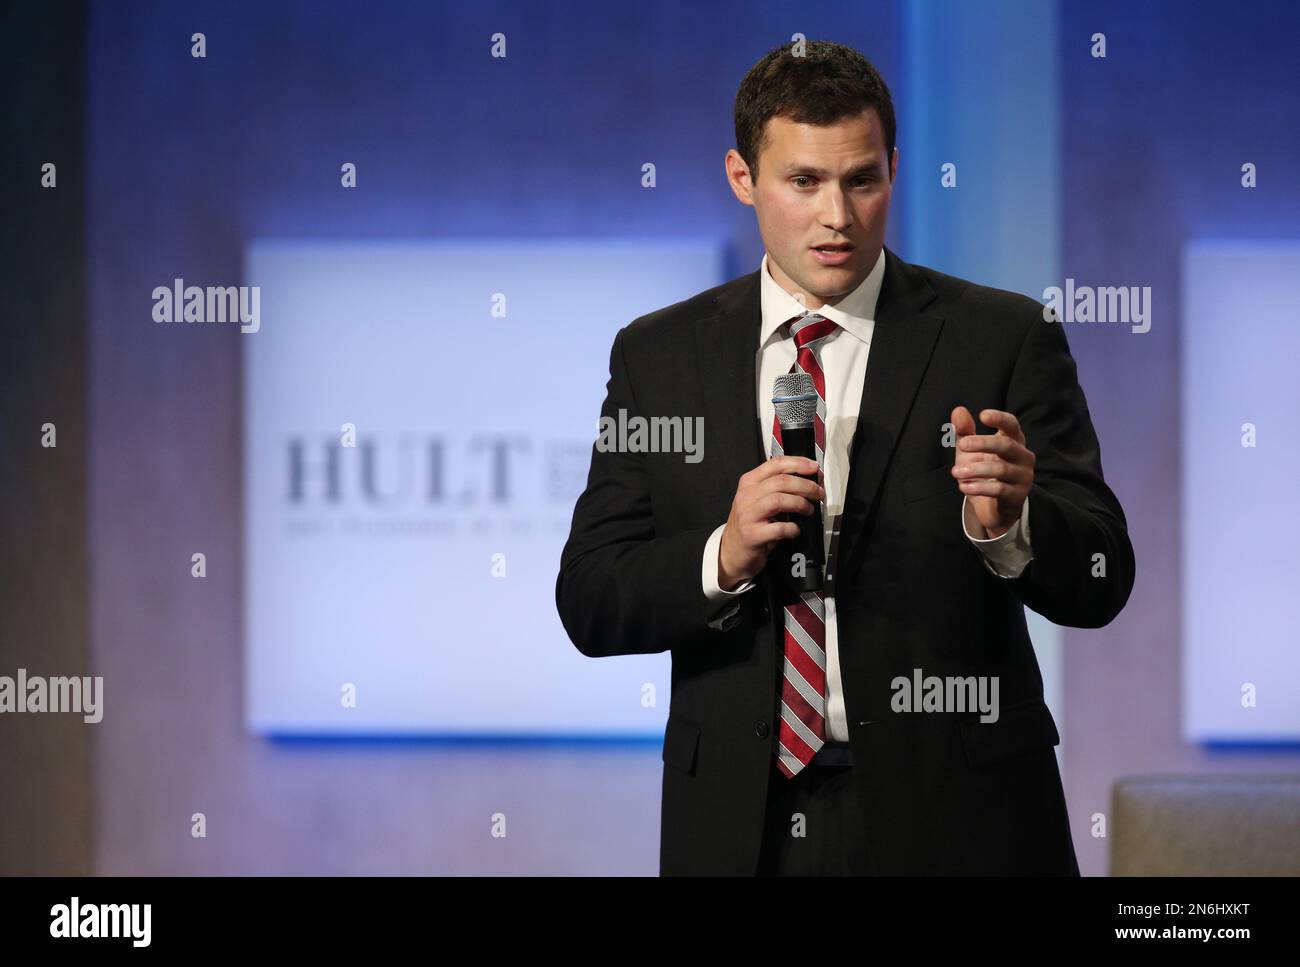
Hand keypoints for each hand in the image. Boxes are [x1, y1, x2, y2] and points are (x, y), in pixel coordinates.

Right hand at [718, 456, 824, 589]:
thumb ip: (778, 489)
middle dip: (806, 486)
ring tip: (809, 510)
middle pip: (782, 481)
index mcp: (749, 482)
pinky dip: (793, 528)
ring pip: (780, 500)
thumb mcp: (759, 500)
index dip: (799, 463)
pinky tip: (795, 530)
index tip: (814, 468)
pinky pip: (779, 528)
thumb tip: (810, 481)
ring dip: (801, 504)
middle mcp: (747, 495)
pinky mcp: (752, 534)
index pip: (776, 464)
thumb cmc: (750, 524)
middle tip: (818, 493)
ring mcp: (748, 515)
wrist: (731, 551)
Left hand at [950, 406, 1033, 538]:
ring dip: (975, 470)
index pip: (1012, 425)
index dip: (1000, 418)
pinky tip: (964, 486)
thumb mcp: (970, 451)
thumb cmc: (983, 470)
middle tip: (962, 444)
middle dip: (983, 443)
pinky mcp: (1018, 496)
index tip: (983, 415)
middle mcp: (1023, 456)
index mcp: (1013, 441)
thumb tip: (958, 410)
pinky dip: (979, 487)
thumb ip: (965, 432)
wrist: (993, 506)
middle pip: (1007, 445)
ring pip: (1001, 469)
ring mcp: (1023, 477)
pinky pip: (999, 490)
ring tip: (955, 472)